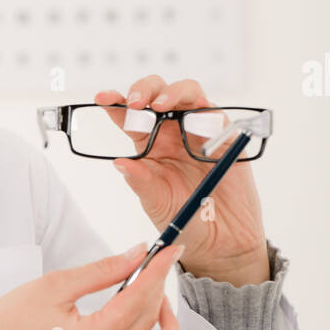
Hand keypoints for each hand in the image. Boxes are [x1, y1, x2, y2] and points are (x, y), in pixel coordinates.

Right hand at [0, 245, 180, 329]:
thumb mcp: (54, 285)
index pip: (139, 299)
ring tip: (157, 307)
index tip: (170, 250)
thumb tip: (138, 254)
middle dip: (158, 290)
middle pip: (148, 325)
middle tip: (155, 267)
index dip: (157, 270)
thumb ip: (103, 270)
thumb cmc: (8, 323)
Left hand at [94, 74, 270, 284]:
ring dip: (173, 92)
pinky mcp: (226, 137)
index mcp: (150, 145)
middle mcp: (173, 132)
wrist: (220, 241)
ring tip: (160, 105)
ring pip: (188, 94)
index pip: (130, 117)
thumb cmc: (184, 221)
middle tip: (135, 102)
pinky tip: (196, 118)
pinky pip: (217, 115)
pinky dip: (206, 111)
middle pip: (158, 94)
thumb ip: (140, 181)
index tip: (102, 98)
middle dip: (145, 89)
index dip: (116, 102)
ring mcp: (200, 131)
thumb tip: (119, 163)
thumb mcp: (156, 202)